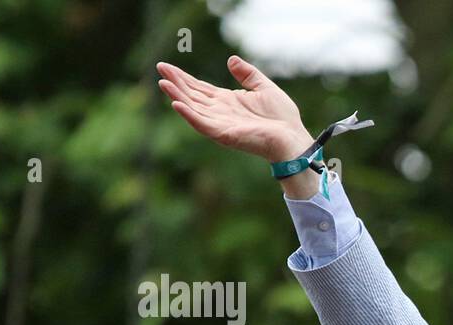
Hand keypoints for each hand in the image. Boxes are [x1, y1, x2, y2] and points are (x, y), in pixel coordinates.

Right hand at [156, 55, 313, 162]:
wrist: (293, 137)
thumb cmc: (282, 117)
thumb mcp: (264, 87)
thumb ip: (248, 74)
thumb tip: (231, 60)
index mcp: (227, 102)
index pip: (199, 88)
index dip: (183, 78)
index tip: (167, 67)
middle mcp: (220, 112)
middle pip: (192, 96)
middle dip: (176, 83)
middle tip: (160, 68)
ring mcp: (221, 124)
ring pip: (193, 108)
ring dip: (177, 96)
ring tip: (163, 82)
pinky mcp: (225, 135)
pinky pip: (202, 124)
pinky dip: (189, 115)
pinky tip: (177, 104)